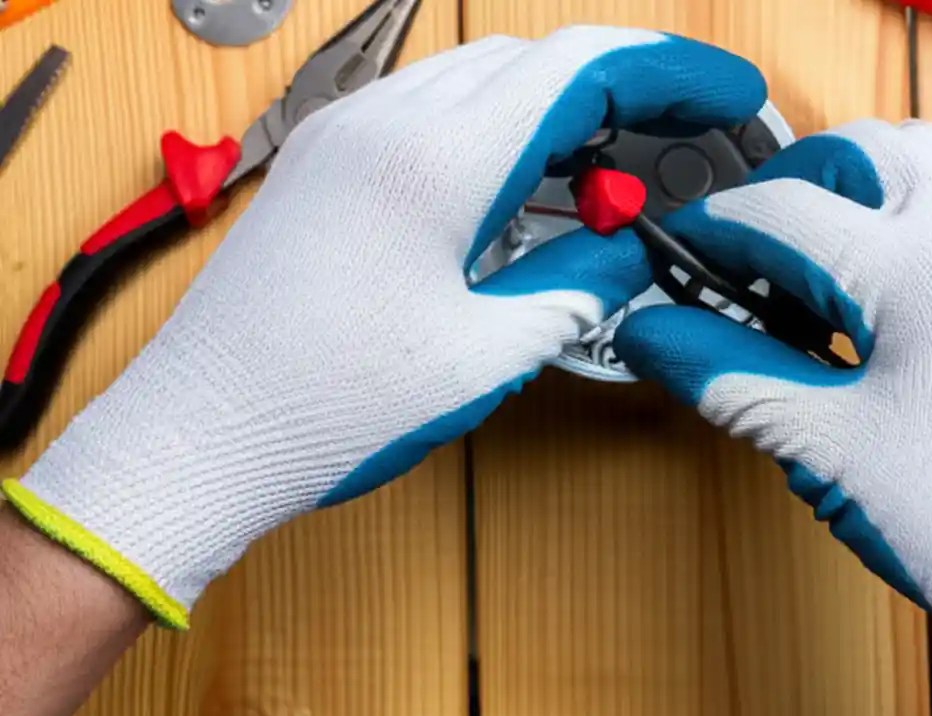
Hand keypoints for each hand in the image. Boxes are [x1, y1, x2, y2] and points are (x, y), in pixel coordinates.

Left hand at [1, 28, 765, 629]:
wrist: (201, 435)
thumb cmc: (320, 405)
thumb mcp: (484, 355)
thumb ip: (577, 291)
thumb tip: (626, 257)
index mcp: (435, 163)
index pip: (583, 68)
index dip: (673, 73)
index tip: (725, 95)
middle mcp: (384, 126)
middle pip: (538, 60)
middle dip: (627, 87)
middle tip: (685, 135)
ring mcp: (346, 135)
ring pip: (485, 76)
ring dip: (562, 104)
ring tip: (611, 166)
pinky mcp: (327, 161)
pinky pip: (433, 108)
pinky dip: (500, 125)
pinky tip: (526, 179)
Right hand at [612, 120, 931, 715]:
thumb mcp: (824, 443)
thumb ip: (727, 372)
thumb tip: (656, 333)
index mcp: (922, 262)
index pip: (781, 212)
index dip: (711, 231)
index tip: (677, 256)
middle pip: (863, 150)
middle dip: (791, 182)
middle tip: (747, 244)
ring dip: (864, 183)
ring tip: (821, 252)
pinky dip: (924, 209)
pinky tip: (899, 279)